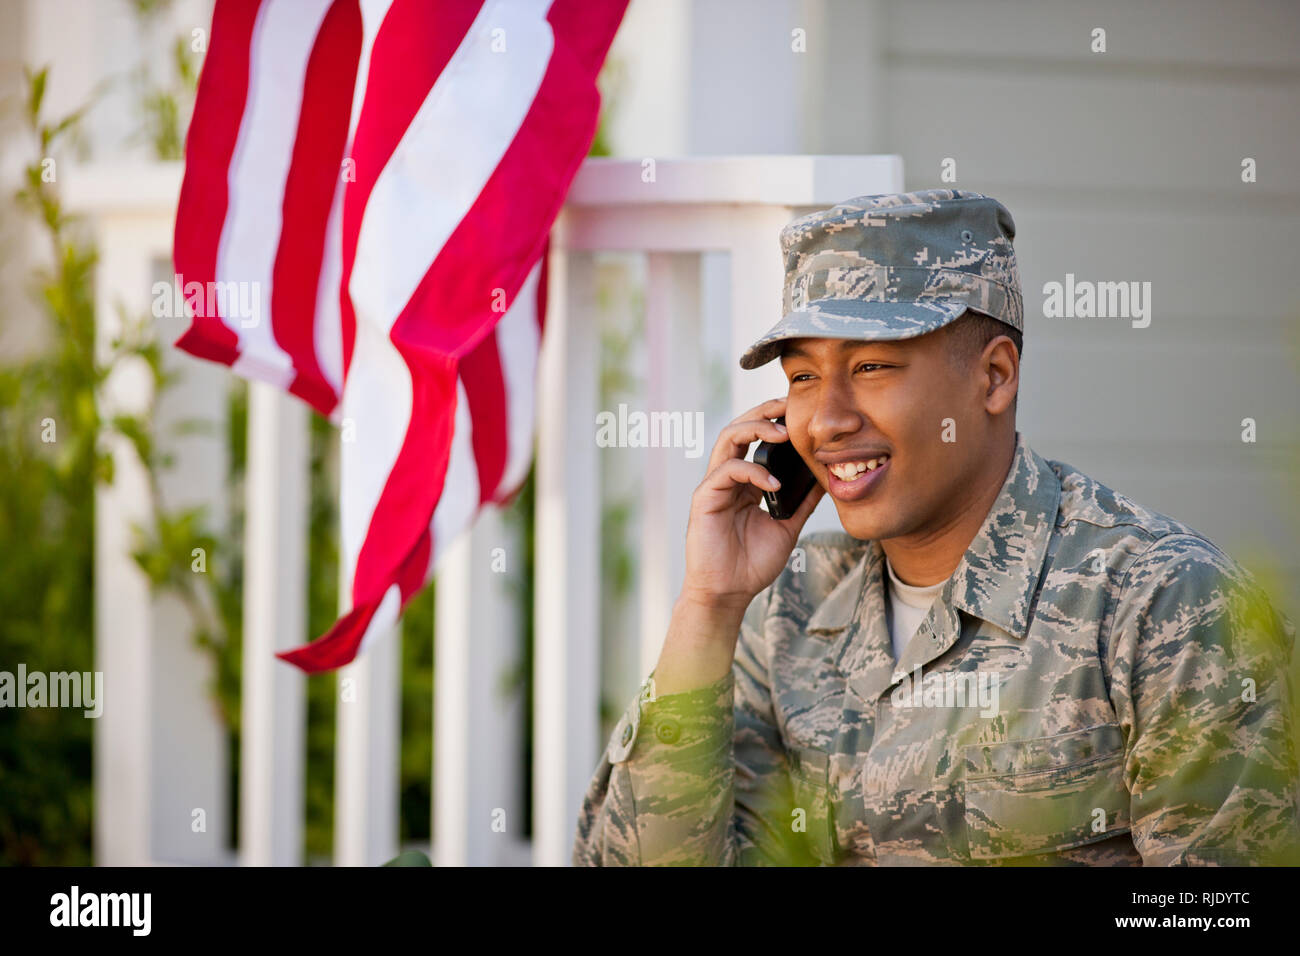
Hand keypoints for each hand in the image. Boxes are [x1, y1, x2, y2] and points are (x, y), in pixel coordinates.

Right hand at [680, 396, 824, 612]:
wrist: (729, 592)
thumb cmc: (751, 563)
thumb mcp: (787, 526)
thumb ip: (801, 502)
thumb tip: (825, 480)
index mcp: (745, 481)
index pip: (756, 439)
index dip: (775, 420)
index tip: (801, 411)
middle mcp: (727, 477)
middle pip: (740, 428)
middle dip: (764, 412)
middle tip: (789, 404)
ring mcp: (714, 485)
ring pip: (728, 439)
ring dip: (755, 428)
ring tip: (782, 433)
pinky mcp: (705, 498)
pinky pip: (726, 471)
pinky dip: (752, 471)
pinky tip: (773, 484)